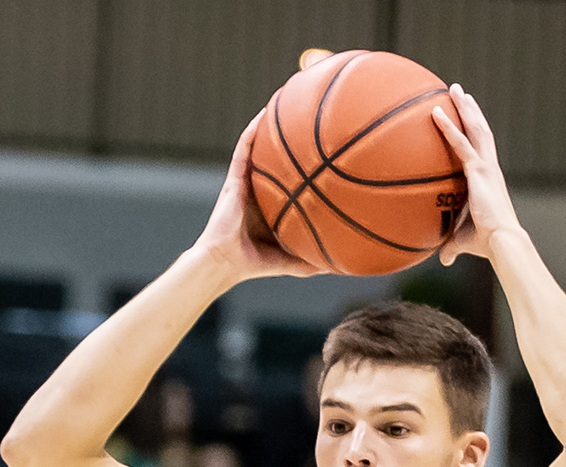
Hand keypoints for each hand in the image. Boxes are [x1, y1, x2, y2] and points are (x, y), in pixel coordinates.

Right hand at [189, 111, 322, 282]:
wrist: (225, 263)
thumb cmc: (253, 264)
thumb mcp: (290, 260)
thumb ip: (311, 259)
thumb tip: (340, 266)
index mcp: (271, 204)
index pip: (289, 178)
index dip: (303, 163)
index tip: (323, 148)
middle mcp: (258, 189)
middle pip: (276, 156)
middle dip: (289, 136)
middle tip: (309, 116)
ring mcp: (244, 182)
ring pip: (259, 146)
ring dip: (270, 125)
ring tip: (286, 101)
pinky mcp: (233, 180)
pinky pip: (243, 150)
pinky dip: (252, 132)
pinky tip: (264, 115)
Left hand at [431, 85, 522, 265]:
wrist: (501, 241)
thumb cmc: (485, 243)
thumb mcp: (462, 240)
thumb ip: (450, 245)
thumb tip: (442, 261)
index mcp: (487, 177)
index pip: (480, 147)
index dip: (473, 129)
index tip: (466, 114)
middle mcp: (489, 166)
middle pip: (480, 129)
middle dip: (470, 109)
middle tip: (459, 91)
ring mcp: (485, 166)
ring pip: (475, 128)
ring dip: (464, 107)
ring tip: (454, 89)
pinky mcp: (479, 170)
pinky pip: (460, 143)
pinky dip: (448, 127)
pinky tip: (435, 113)